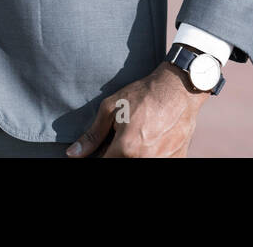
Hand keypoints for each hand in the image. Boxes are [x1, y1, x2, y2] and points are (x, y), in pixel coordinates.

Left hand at [67, 63, 209, 157]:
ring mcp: (163, 161)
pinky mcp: (177, 159)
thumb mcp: (112, 108)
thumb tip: (73, 154)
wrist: (179, 89)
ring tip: (142, 134)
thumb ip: (92, 135)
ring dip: (136, 152)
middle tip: (126, 134)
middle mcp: (144, 159)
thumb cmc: (144, 94)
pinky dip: (154, 153)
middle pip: (122, 161)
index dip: (102, 154)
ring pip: (140, 162)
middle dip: (119, 151)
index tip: (106, 145)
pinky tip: (155, 138)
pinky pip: (159, 161)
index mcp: (126, 148)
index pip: (104, 162)